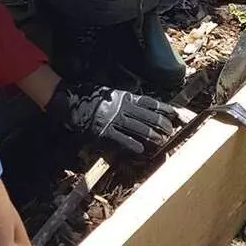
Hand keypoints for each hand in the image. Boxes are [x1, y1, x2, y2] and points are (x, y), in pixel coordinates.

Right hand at [44, 81, 176, 154]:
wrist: (71, 102)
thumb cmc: (91, 97)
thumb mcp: (112, 94)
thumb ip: (126, 101)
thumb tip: (141, 107)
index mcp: (125, 98)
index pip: (150, 103)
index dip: (163, 109)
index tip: (174, 113)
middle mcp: (123, 108)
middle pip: (148, 117)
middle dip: (162, 124)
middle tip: (171, 131)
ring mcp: (114, 120)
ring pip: (139, 128)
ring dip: (152, 136)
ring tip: (162, 141)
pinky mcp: (105, 132)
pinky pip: (122, 139)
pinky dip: (133, 145)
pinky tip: (141, 150)